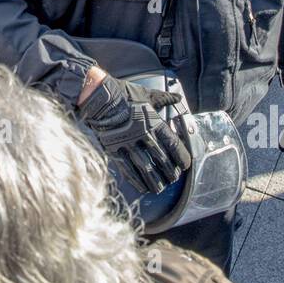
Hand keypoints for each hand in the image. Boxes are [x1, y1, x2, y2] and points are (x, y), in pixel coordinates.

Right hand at [77, 77, 191, 194]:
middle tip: (174, 178)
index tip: (185, 165)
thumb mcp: (146, 94)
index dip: (181, 157)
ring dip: (155, 180)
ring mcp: (128, 144)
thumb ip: (164, 98)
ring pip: (146, 168)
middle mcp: (143, 135)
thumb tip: (178, 98)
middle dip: (170, 171)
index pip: (173, 144)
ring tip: (160, 188)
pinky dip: (136, 180)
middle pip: (161, 159)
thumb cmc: (123, 94)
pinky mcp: (114, 150)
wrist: (98, 98)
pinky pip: (127, 169)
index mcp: (153, 122)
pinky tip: (142, 187)